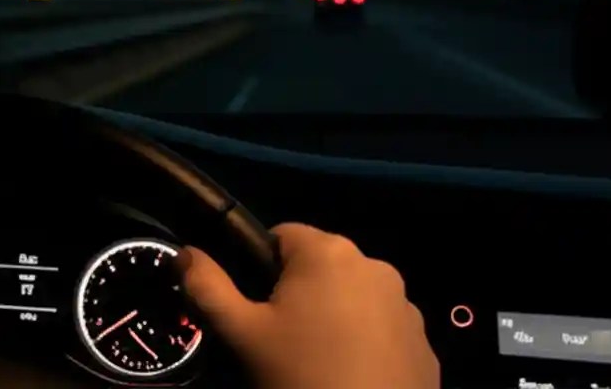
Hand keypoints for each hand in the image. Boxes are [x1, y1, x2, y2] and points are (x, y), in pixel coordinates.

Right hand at [177, 223, 437, 388]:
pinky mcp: (424, 344)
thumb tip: (186, 253)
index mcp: (328, 252)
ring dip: (332, 316)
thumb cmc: (299, 375)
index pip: (281, 235)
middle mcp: (375, 266)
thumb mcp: (240, 334)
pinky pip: (381, 328)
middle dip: (296, 294)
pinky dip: (362, 343)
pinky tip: (347, 375)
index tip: (254, 310)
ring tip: (313, 362)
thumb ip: (206, 286)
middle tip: (278, 341)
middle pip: (319, 266)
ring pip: (352, 297)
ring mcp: (406, 306)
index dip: (258, 268)